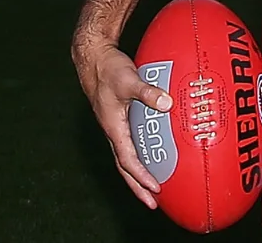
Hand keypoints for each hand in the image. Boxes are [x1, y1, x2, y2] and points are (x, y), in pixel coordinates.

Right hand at [71, 28, 171, 207]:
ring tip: (154, 186)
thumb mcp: (128, 80)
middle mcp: (114, 131)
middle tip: (153, 202)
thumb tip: (167, 104)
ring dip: (139, 174)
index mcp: (114, 128)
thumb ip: (148, 92)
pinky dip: (141, 154)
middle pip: (125, 167)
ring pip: (127, 157)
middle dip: (138, 186)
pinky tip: (153, 153)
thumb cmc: (108, 70)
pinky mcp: (120, 118)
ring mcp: (116, 126)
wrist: (94, 59)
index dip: (142, 176)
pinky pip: (130, 143)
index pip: (128, 160)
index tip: (155, 189)